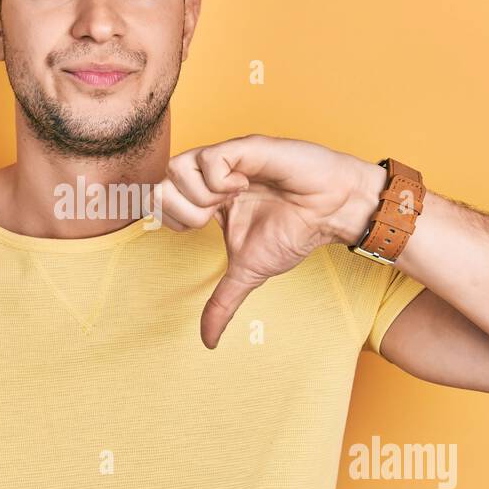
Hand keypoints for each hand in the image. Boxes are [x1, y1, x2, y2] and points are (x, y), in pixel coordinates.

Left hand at [152, 135, 380, 348]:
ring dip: (204, 195)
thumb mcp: (248, 273)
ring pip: (176, 169)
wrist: (331, 211)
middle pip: (158, 185)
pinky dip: (222, 180)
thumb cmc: (294, 231)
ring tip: (234, 197)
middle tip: (217, 214)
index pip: (158, 203)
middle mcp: (209, 175)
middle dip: (185, 211)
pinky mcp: (242, 147)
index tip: (207, 227)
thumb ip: (223, 302)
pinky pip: (207, 159)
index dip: (174, 220)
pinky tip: (245, 183)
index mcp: (205, 199)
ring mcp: (224, 158)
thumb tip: (208, 341)